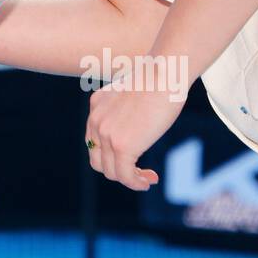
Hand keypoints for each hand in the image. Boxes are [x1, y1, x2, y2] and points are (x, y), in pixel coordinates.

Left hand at [84, 77, 183, 191]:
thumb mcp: (133, 94)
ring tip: (148, 178)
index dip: (111, 155)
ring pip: (111, 172)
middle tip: (140, 172)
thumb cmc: (158, 80)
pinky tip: (150, 180)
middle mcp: (96, 121)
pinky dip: (136, 183)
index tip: (132, 158)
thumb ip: (127, 110)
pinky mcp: (122, 146)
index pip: (94, 142)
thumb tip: (137, 126)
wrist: (163, 74)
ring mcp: (106, 134)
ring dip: (130, 179)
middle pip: (98, 160)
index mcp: (96, 106)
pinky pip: (125, 176)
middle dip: (118, 170)